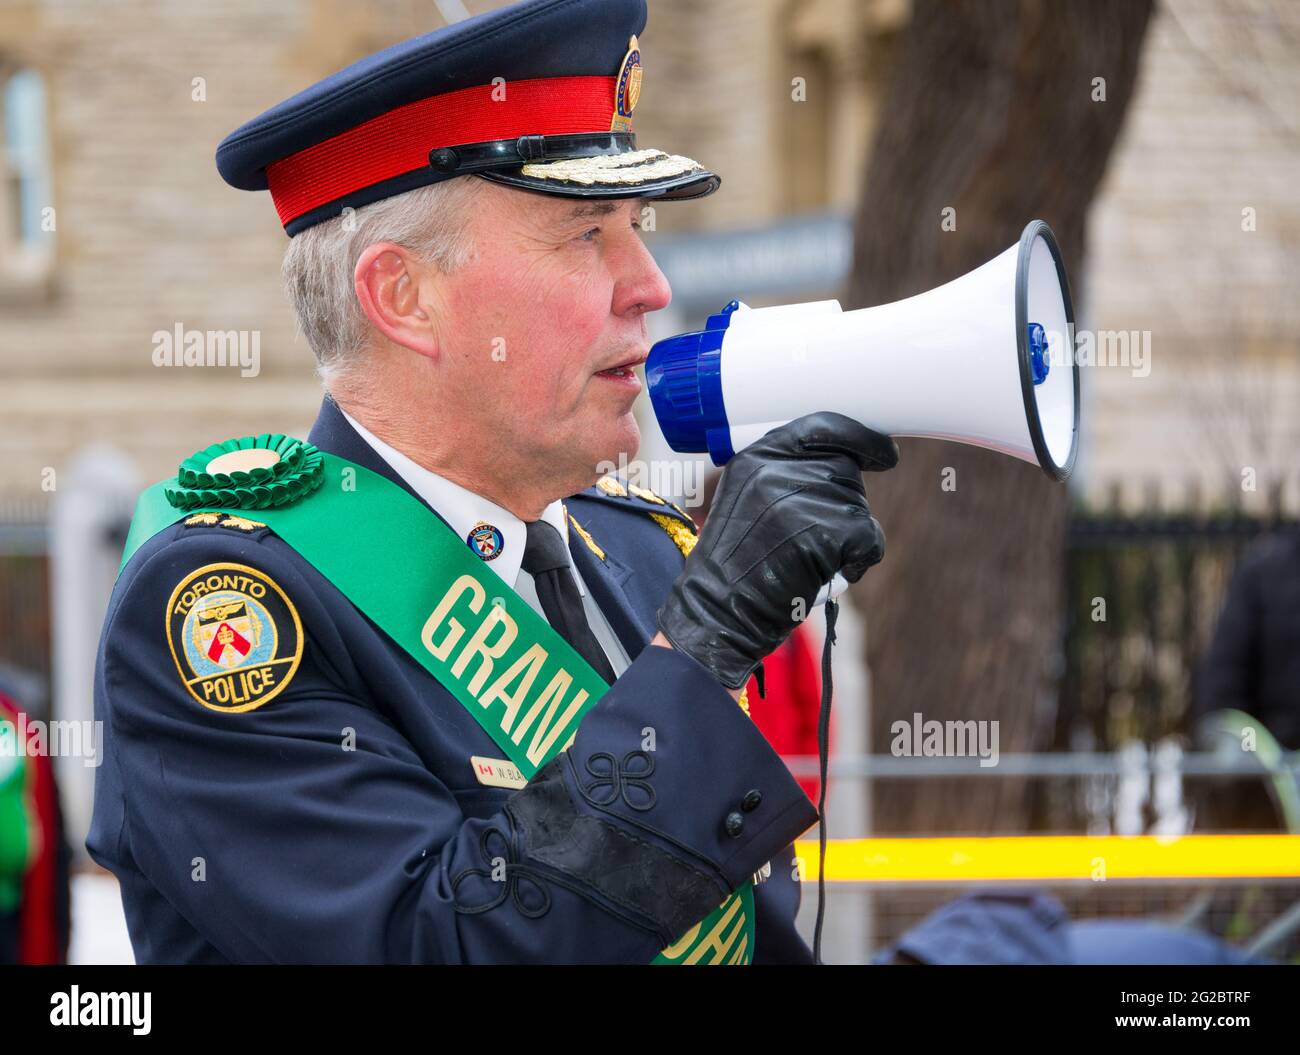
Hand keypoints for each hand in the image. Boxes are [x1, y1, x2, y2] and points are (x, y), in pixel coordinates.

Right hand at [655, 412, 896, 689]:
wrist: (718, 613)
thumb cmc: (734, 566)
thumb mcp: (744, 503)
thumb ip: (783, 476)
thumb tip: (845, 462)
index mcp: (754, 458)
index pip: (822, 427)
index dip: (860, 438)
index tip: (883, 452)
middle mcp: (775, 472)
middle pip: (844, 470)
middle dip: (844, 504)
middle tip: (818, 538)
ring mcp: (799, 501)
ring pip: (858, 506)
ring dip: (848, 537)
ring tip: (811, 560)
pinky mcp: (823, 534)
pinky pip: (868, 538)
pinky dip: (858, 560)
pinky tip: (825, 573)